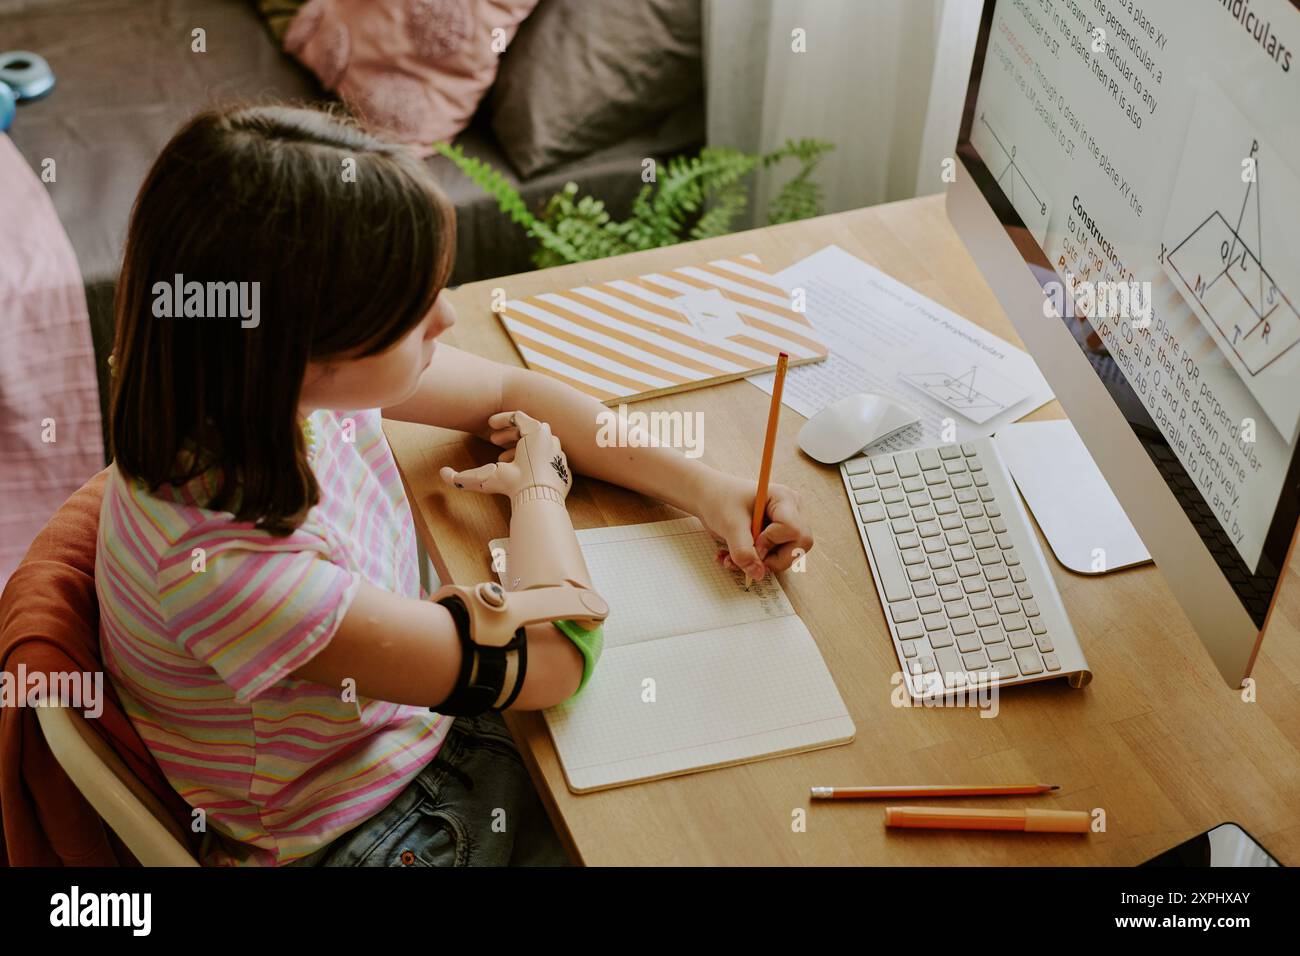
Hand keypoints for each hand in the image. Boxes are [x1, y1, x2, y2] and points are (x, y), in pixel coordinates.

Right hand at [440, 411, 572, 499]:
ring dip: (520, 448)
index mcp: (535, 431)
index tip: (489, 424)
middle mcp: (550, 438)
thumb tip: (442, 474)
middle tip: (496, 442)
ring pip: (538, 443)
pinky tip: (522, 471)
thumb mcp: (487, 477)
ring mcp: (559, 454)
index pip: (516, 416)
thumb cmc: (515, 484)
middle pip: (529, 429)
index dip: (501, 419)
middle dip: (510, 434)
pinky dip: (534, 460)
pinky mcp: (564, 469)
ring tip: (505, 459)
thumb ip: (463, 477)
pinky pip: (547, 458)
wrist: (541, 501)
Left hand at [696, 475, 812, 581]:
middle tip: (745, 556)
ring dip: (759, 563)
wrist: (708, 496)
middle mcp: (792, 511)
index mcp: (784, 499)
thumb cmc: (720, 499)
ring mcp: (787, 524)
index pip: (793, 530)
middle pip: (798, 546)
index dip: (772, 542)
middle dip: (771, 559)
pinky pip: (776, 557)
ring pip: (787, 556)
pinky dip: (755, 562)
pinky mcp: (778, 536)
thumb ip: (744, 551)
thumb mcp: (730, 525)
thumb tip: (758, 574)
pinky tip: (734, 556)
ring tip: (731, 558)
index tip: (752, 541)